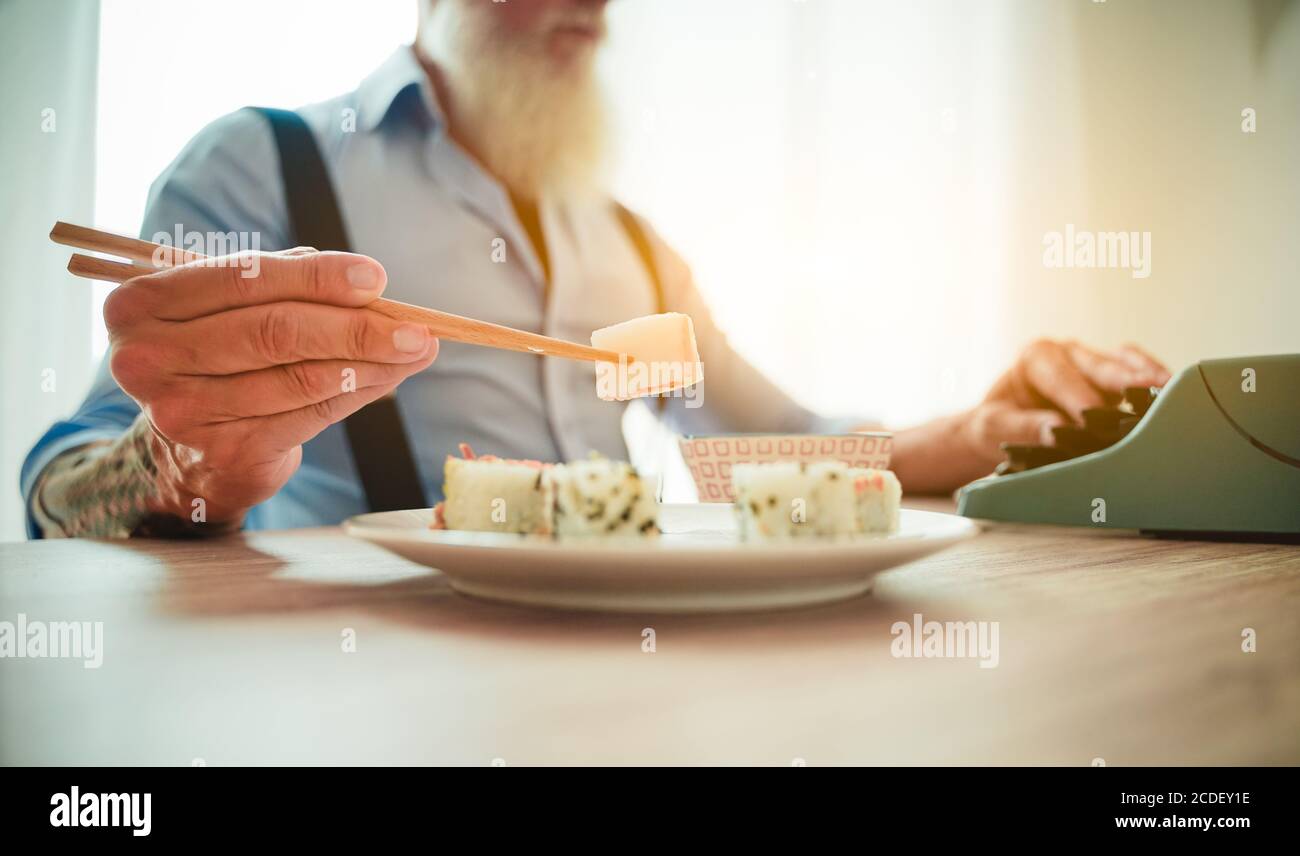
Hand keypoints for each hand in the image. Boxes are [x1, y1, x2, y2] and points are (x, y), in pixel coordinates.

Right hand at [104, 249, 437, 525]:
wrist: (185, 453)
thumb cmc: (218, 360)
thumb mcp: (229, 311)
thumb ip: (284, 286)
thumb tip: (370, 288)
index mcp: (142, 304)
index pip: (244, 279)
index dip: (316, 278)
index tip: (376, 278)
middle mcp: (149, 358)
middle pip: (275, 332)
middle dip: (356, 327)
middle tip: (415, 328)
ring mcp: (183, 410)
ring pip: (299, 376)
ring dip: (370, 363)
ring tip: (414, 351)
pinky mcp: (224, 451)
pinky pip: (309, 414)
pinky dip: (358, 392)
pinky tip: (388, 377)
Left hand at [889, 339, 1169, 492]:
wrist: (999, 429)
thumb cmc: (994, 424)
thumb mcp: (992, 427)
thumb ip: (1021, 427)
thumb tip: (1056, 430)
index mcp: (1037, 356)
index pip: (1062, 376)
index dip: (1078, 397)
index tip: (1091, 418)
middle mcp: (1070, 354)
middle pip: (1101, 365)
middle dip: (1124, 380)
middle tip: (1149, 394)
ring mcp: (1097, 367)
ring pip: (1127, 365)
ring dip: (1149, 378)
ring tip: (1173, 391)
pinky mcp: (1116, 385)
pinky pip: (1141, 377)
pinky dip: (1155, 386)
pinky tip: (1174, 398)